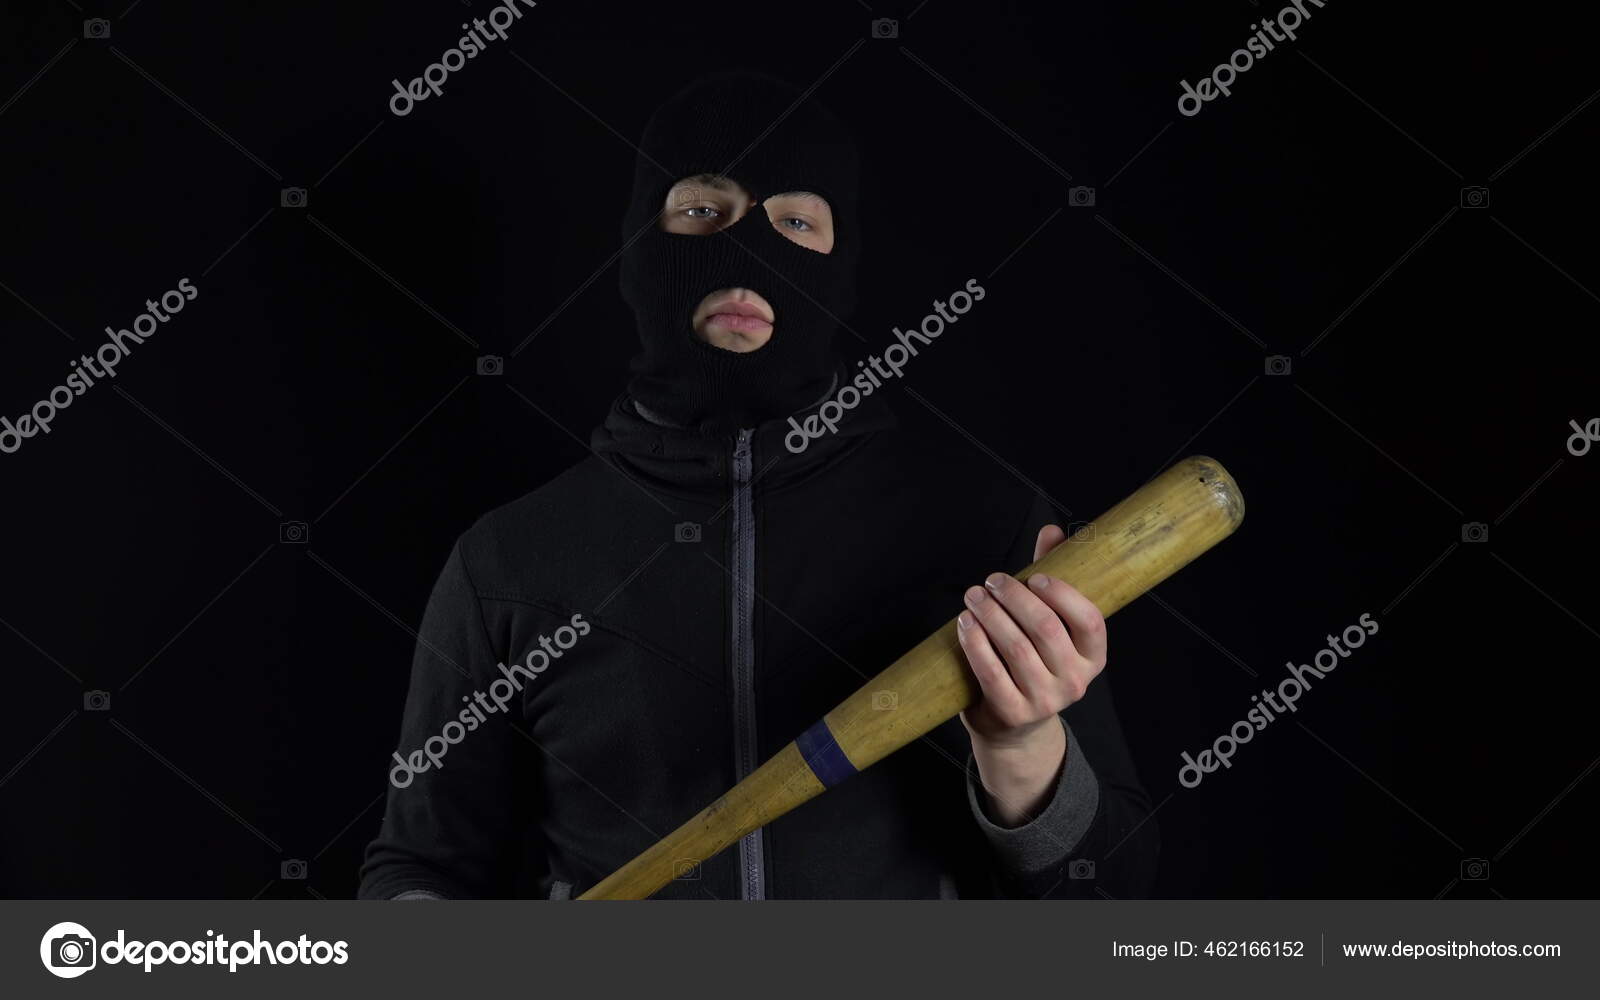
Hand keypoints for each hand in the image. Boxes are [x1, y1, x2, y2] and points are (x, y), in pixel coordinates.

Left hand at [957, 523, 1107, 825]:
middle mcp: (1075, 681)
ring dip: (990, 615)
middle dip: (1014, 598)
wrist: (1016, 726)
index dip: (1062, 594)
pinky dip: (976, 644)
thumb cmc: (1035, 660)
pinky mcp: (1013, 713)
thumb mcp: (1052, 624)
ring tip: (973, 596)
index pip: (1090, 621)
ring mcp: (1045, 700)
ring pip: (1016, 649)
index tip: (1034, 576)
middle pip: (1046, 630)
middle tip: (991, 581)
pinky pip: (991, 673)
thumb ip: (1053, 578)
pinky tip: (965, 624)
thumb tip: (1052, 531)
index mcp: (1093, 656)